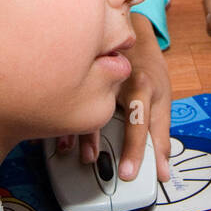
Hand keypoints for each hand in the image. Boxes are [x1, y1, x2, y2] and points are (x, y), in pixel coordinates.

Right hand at [62, 15, 171, 182]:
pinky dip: (57, 111)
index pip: (138, 121)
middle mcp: (117, 78)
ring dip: (73, 125)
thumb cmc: (149, 74)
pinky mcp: (81, 71)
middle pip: (104, 107)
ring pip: (81, 98)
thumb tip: (163, 173)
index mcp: (141, 87)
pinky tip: (47, 127)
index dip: (133, 149)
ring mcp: (97, 72)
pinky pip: (67, 91)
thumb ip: (160, 138)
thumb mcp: (162, 103)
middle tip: (90, 160)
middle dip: (94, 134)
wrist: (134, 36)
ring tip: (66, 148)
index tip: (128, 173)